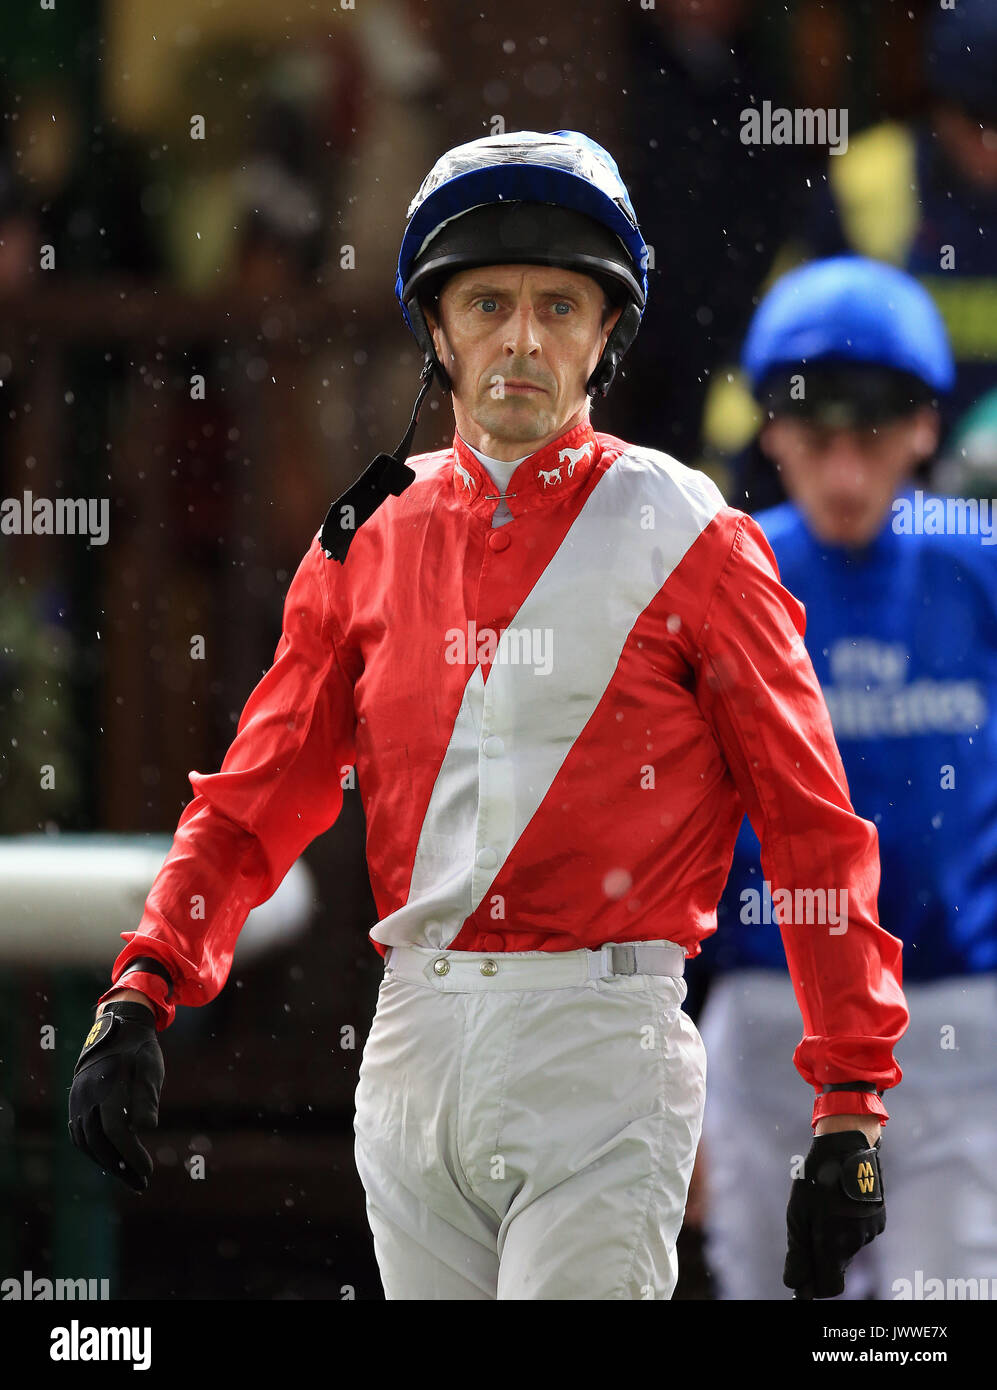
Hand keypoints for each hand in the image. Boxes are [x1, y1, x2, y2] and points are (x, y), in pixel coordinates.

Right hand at [67, 1000, 163, 1191]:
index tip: (148, 1171)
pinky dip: (94, 1151)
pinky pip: (80, 1135)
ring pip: (87, 1142)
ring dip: (107, 1163)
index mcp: (108, 1088)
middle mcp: (88, 1097)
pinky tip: (111, 1161)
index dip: (131, 1154)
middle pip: (99, 1142)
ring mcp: (78, 1100)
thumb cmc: (140, 1051)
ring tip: (130, 1177)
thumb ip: (147, 1097)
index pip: (116, 1130)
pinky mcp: (76, 1103)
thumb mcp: (151, 1068)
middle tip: (141, 1184)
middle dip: (121, 1167)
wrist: (118, 1028)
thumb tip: (147, 1129)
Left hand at [784, 1130, 884, 1298]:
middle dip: (822, 1259)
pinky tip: (839, 1202)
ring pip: (848, 1249)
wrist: (848, 1146)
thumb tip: (795, 1286)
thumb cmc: (816, 1179)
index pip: (830, 1287)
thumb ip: (798, 1253)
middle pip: (837, 1267)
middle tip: (808, 1231)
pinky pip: (859, 1233)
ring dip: (834, 1238)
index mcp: (834, 1244)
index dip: (815, 1286)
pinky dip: (848, 1226)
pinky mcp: (879, 1219)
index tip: (803, 1278)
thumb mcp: (798, 1215)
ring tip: (824, 1207)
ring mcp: (870, 1231)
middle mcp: (857, 1243)